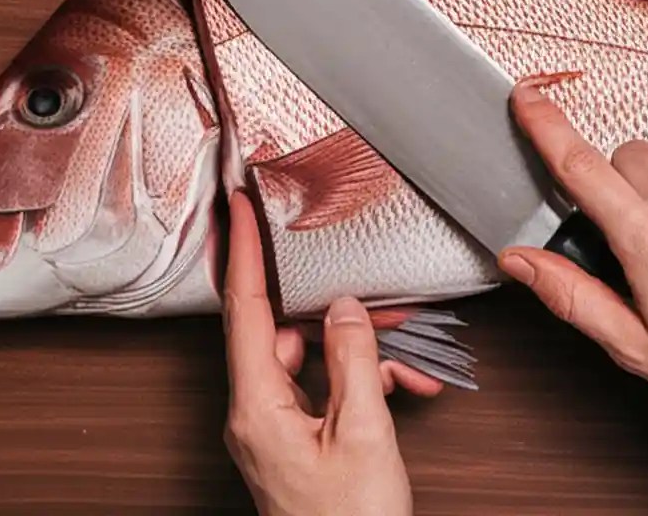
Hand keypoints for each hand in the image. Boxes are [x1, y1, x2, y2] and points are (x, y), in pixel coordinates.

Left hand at [219, 190, 416, 515]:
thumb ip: (353, 360)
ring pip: (313, 361)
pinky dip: (362, 384)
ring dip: (361, 354)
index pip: (244, 309)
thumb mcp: (363, 433)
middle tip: (378, 301)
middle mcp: (255, 414)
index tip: (238, 206)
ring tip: (408, 361)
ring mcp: (274, 429)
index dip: (243, 251)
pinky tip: (402, 389)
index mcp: (257, 406)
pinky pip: (324, 391)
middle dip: (337, 313)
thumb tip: (341, 308)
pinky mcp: (296, 442)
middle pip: (287, 332)